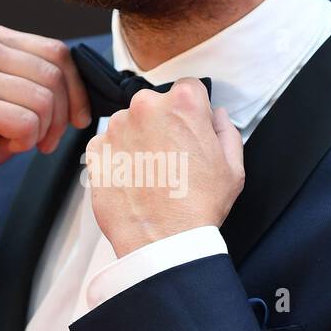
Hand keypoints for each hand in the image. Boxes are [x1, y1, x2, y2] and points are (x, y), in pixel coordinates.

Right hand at [0, 25, 91, 220]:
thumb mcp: (12, 99)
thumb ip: (41, 84)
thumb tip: (90, 88)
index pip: (57, 53)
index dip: (77, 90)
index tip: (77, 118)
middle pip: (54, 76)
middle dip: (61, 116)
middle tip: (47, 140)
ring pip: (43, 101)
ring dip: (41, 131)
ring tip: (19, 140)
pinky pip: (25, 122)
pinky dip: (24, 141)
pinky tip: (4, 143)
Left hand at [84, 79, 243, 258]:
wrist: (161, 242)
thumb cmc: (198, 207)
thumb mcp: (233, 168)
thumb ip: (227, 131)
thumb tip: (218, 117)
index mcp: (182, 103)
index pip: (189, 89)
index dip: (193, 111)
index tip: (191, 131)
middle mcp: (145, 107)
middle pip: (156, 104)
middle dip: (164, 124)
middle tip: (173, 158)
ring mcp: (117, 128)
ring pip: (131, 123)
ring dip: (139, 140)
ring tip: (153, 174)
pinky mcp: (96, 150)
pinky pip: (109, 145)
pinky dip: (119, 158)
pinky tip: (135, 180)